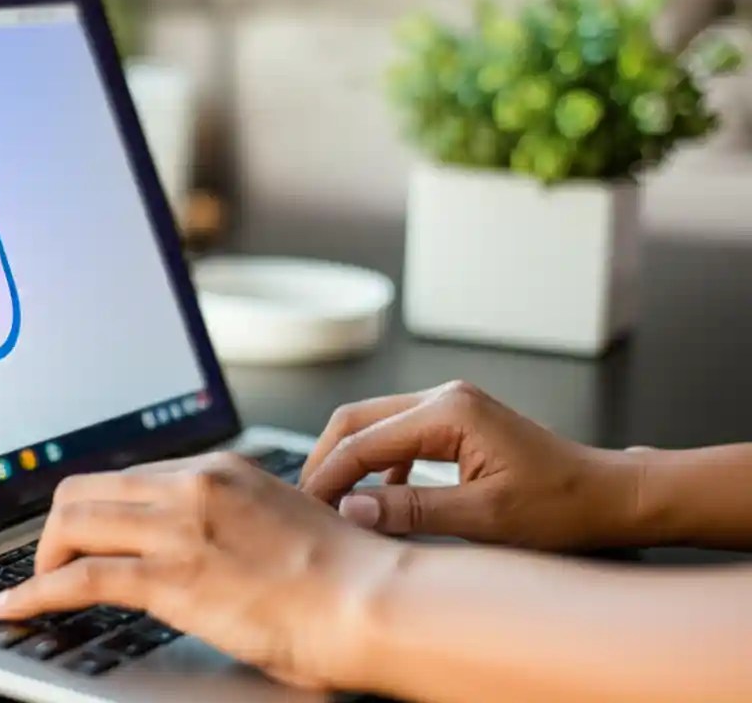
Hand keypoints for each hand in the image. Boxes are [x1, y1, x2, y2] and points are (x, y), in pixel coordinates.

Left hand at [0, 453, 407, 691]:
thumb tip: (204, 541)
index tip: (79, 533)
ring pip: (71, 524)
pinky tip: (18, 609)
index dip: (94, 510)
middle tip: (53, 560)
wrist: (372, 602)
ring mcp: (178, 528)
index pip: (127, 477)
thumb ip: (235, 517)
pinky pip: (77, 578)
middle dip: (57, 528)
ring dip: (42, 558)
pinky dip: (35, 593)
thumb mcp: (282, 520)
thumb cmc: (344, 575)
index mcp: (219, 471)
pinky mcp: (170, 576)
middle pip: (85, 489)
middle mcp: (192, 487)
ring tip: (35, 587)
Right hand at [299, 381, 639, 550]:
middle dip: (325, 461)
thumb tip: (350, 508)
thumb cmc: (561, 507)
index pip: (362, 441)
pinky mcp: (454, 422)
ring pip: (372, 425)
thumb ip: (410, 510)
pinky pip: (396, 435)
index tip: (306, 511)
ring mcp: (449, 406)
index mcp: (449, 412)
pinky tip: (374, 499)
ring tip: (332, 504)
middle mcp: (444, 398)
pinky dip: (374, 464)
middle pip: (356, 420)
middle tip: (307, 505)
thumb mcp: (482, 518)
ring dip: (347, 461)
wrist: (609, 497)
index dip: (326, 477)